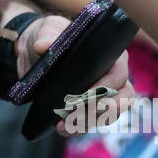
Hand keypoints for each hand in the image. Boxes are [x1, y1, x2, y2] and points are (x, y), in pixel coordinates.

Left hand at [17, 15, 134, 134]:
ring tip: (66, 126)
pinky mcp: (89, 105)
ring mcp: (103, 91)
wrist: (34, 52)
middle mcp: (112, 73)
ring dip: (90, 122)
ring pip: (111, 113)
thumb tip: (43, 45)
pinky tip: (61, 128)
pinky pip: (93, 120)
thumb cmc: (49, 34)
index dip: (108, 85)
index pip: (120, 72)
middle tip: (78, 115)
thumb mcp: (47, 29)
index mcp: (108, 53)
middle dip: (104, 110)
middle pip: (124, 97)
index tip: (87, 94)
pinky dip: (80, 127)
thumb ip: (48, 35)